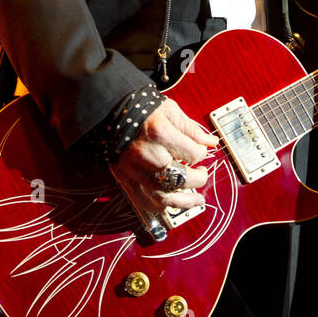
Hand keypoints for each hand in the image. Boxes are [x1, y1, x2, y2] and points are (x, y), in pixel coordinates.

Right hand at [110, 96, 218, 214]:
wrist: (107, 113)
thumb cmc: (139, 109)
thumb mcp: (168, 110)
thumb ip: (191, 128)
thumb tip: (210, 143)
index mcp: (159, 133)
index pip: (193, 154)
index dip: (202, 154)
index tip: (200, 150)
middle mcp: (147, 154)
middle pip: (181, 179)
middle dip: (198, 179)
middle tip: (202, 173)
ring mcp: (135, 170)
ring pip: (164, 197)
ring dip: (185, 202)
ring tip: (197, 200)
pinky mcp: (125, 179)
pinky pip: (144, 202)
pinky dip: (159, 207)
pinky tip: (171, 204)